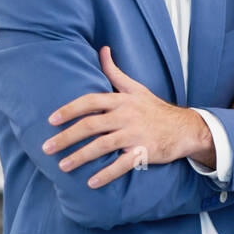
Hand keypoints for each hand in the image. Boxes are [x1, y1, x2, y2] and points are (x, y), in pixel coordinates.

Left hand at [42, 46, 211, 186]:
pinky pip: (122, 165)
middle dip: (66, 137)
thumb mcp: (136, 88)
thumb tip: (103, 49)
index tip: (51, 120)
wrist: (186, 128)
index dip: (69, 110)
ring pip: (102, 146)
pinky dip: (106, 174)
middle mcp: (126, 116)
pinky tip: (91, 183)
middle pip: (90, 125)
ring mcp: (135, 135)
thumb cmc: (155, 109)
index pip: (90, 101)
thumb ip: (115, 71)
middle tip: (47, 148)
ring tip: (62, 167)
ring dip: (80, 157)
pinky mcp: (144, 152)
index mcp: (122, 100)